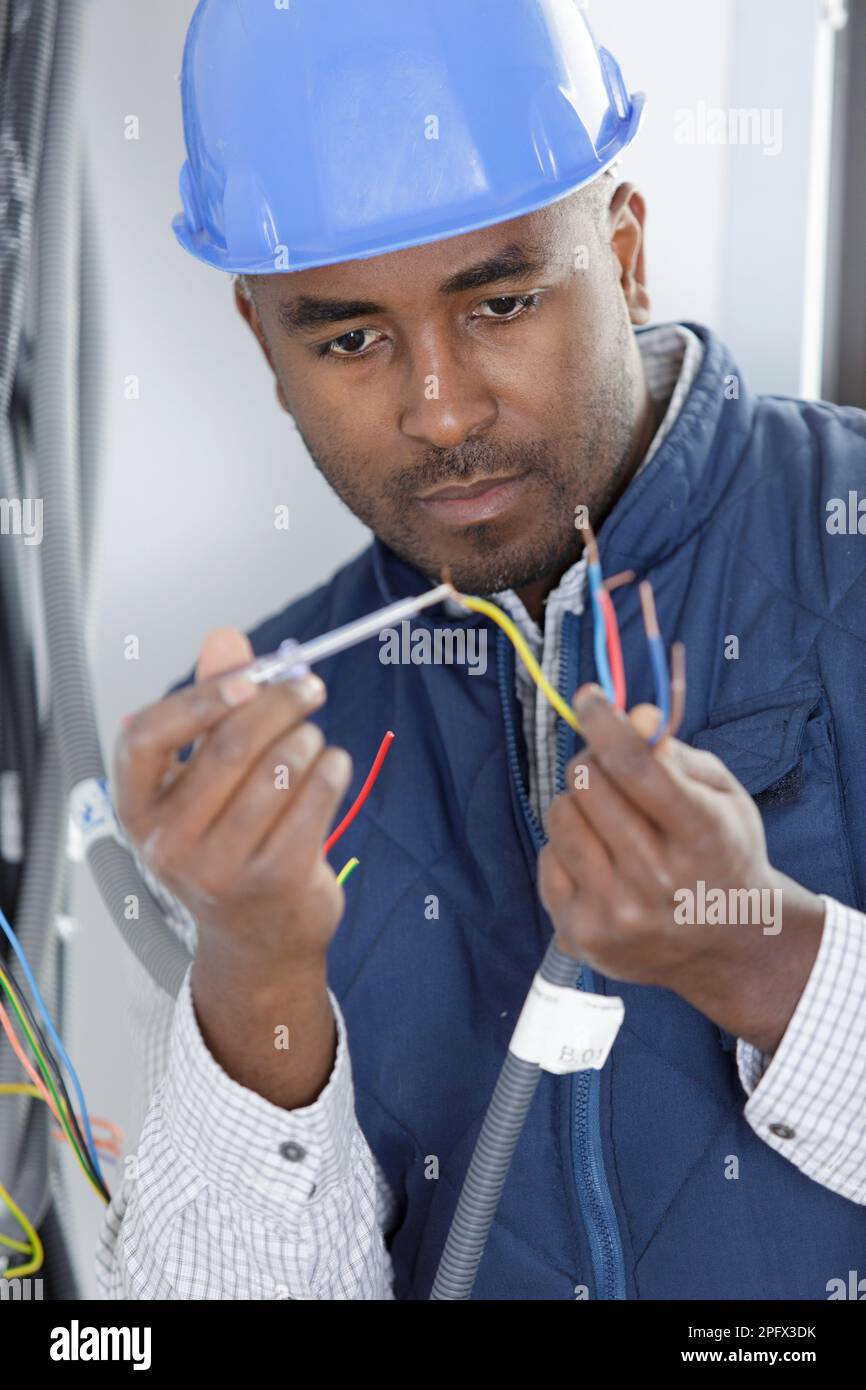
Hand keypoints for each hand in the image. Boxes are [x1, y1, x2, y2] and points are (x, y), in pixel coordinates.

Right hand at [113, 628, 352, 982]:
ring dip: (309, 739)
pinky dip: (332, 769)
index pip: (145, 737)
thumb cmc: (227, 844)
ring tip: (313, 741)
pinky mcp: (276, 881)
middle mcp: (169, 842)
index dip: (197, 698)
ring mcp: (221, 868)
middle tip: (310, 686)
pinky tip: (332, 767)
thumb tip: (223, 638)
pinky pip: (315, 798)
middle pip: (228, 746)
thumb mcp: (204, 780)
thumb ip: (212, 704)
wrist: (257, 940)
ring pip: (280, 768)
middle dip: (279, 703)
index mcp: (139, 808)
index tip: (248, 676)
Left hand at [537, 684, 824, 1054]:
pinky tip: (603, 865)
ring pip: (560, 814)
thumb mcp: (721, 795)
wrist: (728, 945)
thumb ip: (674, 753)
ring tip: (611, 824)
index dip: (604, 722)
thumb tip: (631, 716)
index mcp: (702, 836)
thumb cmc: (722, 854)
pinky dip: (569, 849)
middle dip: (595, 762)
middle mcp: (657, 879)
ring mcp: (615, 912)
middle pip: (587, 782)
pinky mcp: (581, 934)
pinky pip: (548, 856)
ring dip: (579, 806)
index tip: (589, 697)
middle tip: (612, 771)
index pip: (636, 766)